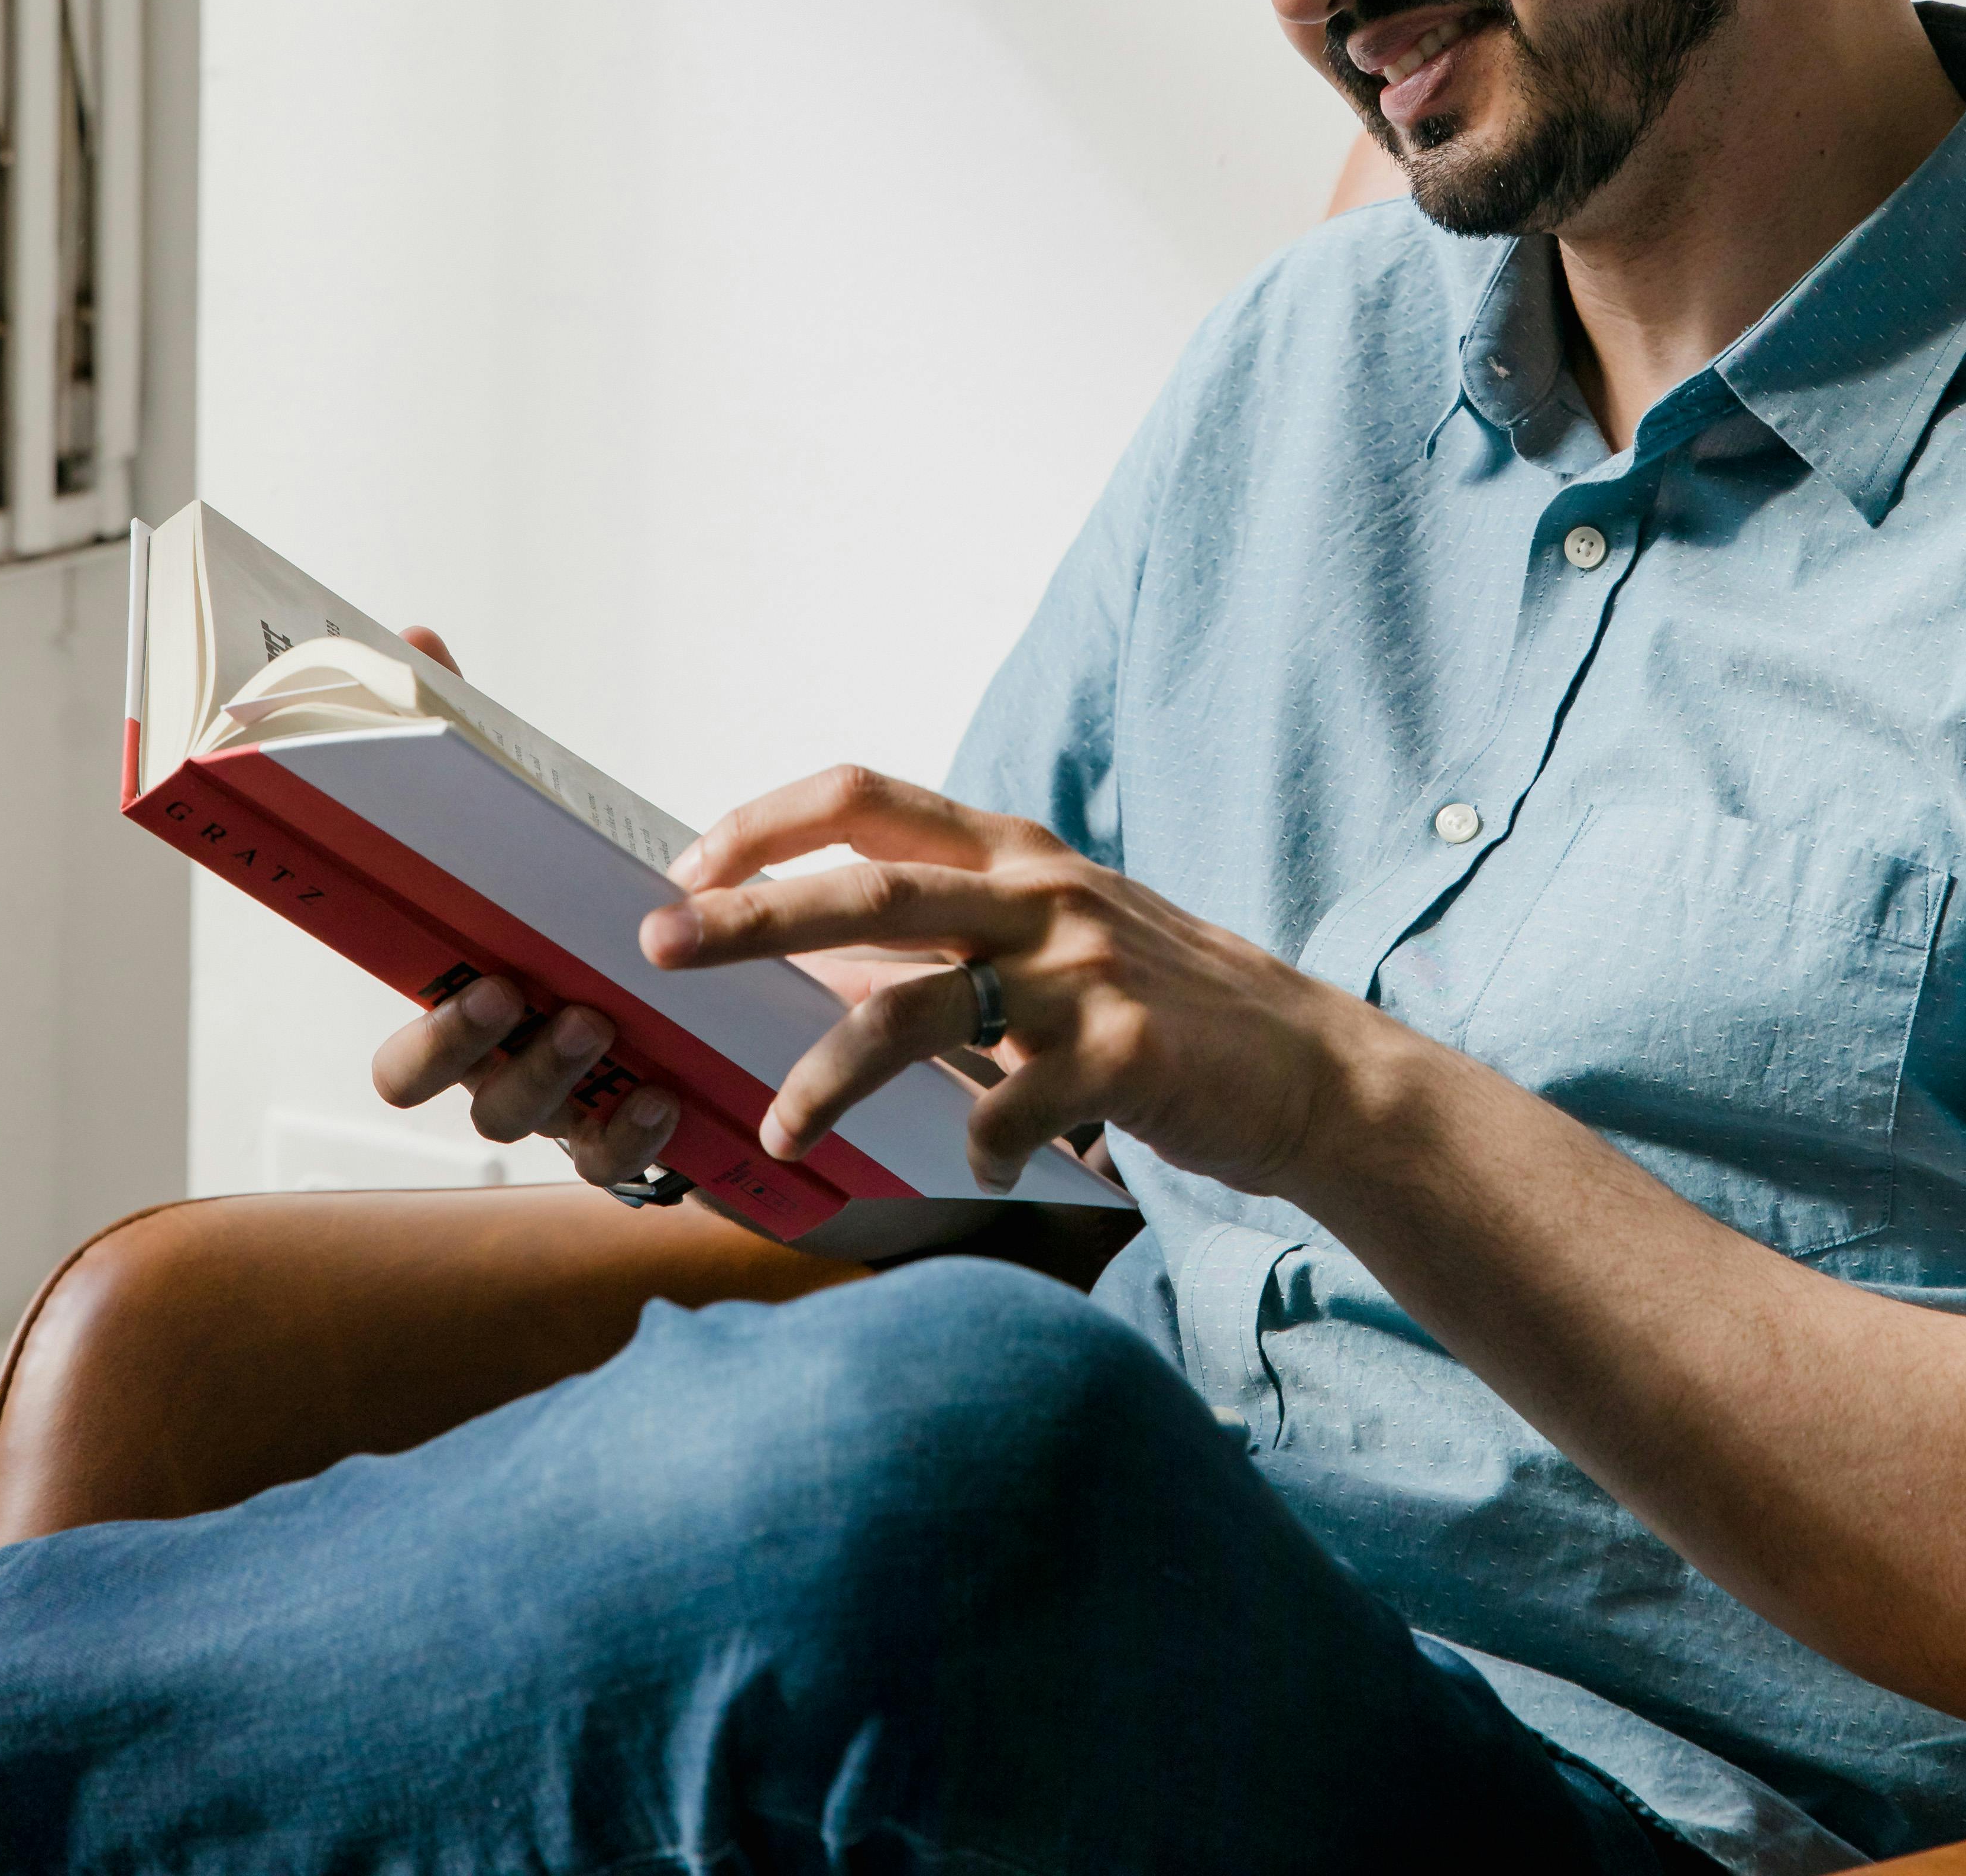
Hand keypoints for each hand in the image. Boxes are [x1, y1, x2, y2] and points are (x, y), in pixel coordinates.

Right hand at [364, 625, 679, 1187]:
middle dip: (485, 1055)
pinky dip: (639, 1131)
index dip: (427, 1036)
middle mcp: (511, 1073)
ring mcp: (573, 1113)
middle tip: (527, 993)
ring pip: (540, 1128)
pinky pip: (625, 1165)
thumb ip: (475, 740)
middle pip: (464, 1100)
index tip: (480, 978)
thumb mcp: (541, 826)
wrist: (701, 984)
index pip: (408, 1063)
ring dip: (563, 1079)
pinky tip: (668, 1089)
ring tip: (603, 1019)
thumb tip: (418, 643)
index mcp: (475, 1010)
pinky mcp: (642, 1136)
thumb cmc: (588, 901)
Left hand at [643, 764, 1372, 1195]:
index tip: (687, 868)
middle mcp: (1040, 894)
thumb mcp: (1050, 931)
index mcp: (1013, 852)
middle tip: (661, 944)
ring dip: (831, 1073)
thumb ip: (944, 927)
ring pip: (918, 1005)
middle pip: (869, 888)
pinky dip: (979, 1144)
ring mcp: (1083, 969)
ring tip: (781, 1127)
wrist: (1304, 1065)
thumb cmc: (1158, 999)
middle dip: (751, 914)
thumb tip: (804, 944)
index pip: (865, 799)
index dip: (766, 824)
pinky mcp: (1124, 1052)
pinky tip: (978, 1165)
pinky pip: (1014, 1104)